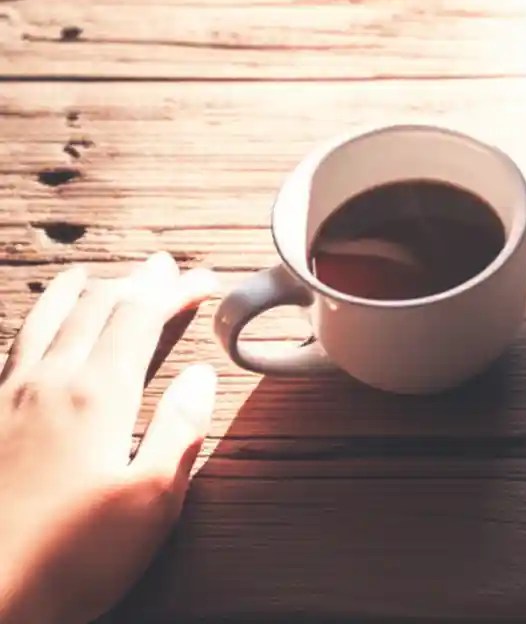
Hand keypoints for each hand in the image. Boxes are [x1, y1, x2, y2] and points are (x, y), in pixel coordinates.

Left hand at [0, 254, 218, 623]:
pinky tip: (34, 333)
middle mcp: (48, 383)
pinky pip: (10, 351)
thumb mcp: (151, 500)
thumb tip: (200, 374)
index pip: (140, 316)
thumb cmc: (71, 558)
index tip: (204, 279)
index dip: (175, 290)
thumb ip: (180, 428)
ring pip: (43, 321)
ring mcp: (6, 399)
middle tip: (163, 268)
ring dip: (76, 291)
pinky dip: (32, 324)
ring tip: (90, 275)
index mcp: (97, 395)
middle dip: (134, 281)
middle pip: (94, 308)